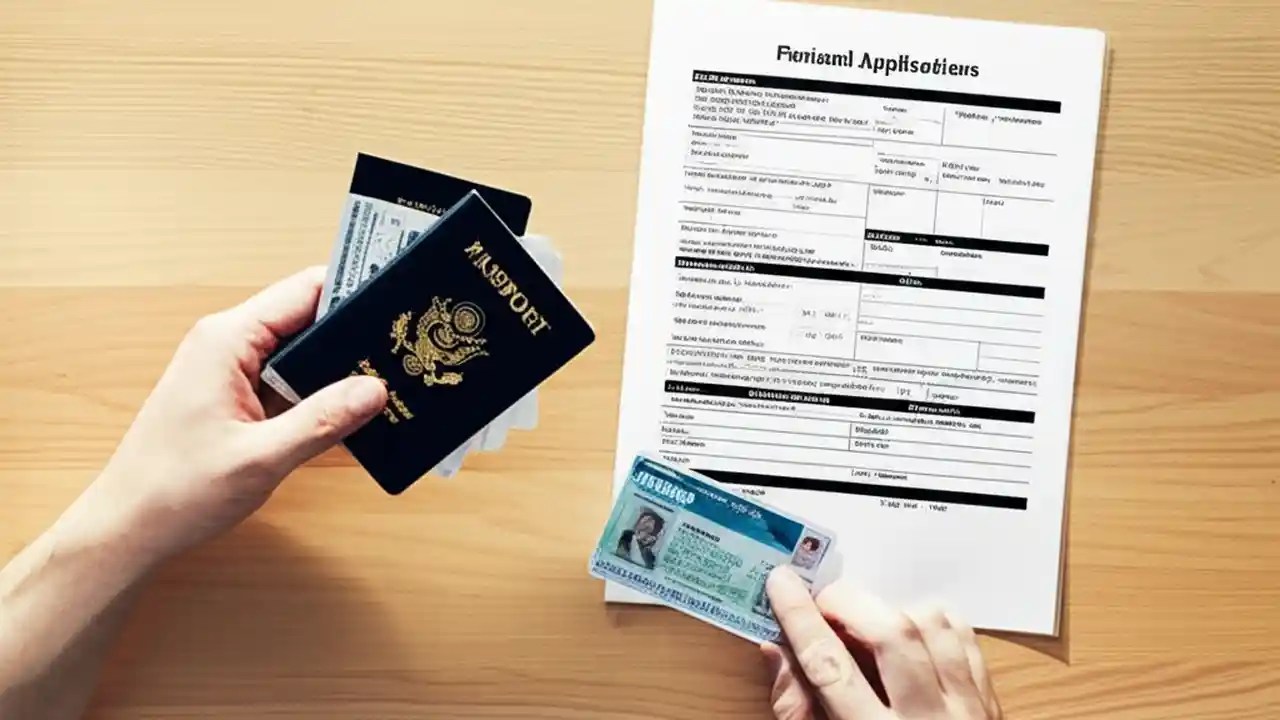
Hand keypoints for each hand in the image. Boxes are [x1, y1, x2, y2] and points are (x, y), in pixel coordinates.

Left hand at [59, 267, 387, 571]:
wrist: (128, 527)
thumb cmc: (177, 491)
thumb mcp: (260, 458)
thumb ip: (322, 420)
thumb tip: (376, 389)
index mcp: (228, 340)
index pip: (306, 290)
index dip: (356, 293)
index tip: (401, 306)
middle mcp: (229, 343)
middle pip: (309, 316)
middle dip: (357, 332)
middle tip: (408, 350)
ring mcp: (232, 369)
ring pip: (303, 350)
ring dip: (342, 366)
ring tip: (393, 381)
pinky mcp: (237, 395)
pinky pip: (291, 379)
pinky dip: (322, 391)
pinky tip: (354, 412)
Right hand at [761, 567, 1000, 719]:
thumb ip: (799, 712)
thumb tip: (777, 653)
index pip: (831, 667)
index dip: (800, 618)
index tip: (781, 584)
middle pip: (890, 634)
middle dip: (848, 603)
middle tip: (822, 603)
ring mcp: (966, 712)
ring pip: (932, 627)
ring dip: (890, 609)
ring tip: (863, 621)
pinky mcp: (990, 704)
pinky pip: (963, 638)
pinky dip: (931, 620)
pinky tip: (907, 630)